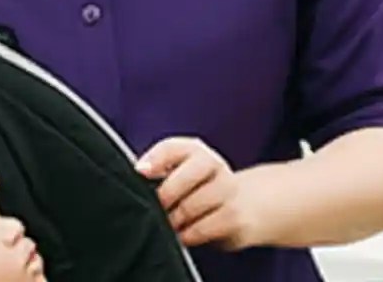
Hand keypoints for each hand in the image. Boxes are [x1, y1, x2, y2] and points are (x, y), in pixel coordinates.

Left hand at [135, 137, 261, 250]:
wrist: (245, 205)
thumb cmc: (199, 190)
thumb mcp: (180, 174)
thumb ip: (158, 171)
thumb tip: (137, 177)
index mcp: (194, 150)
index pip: (172, 148)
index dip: (154, 159)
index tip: (139, 172)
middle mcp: (214, 164)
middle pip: (184, 178)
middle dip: (164, 196)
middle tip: (155, 209)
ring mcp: (227, 189)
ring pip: (191, 206)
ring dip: (174, 220)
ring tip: (168, 224)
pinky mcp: (235, 216)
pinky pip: (202, 229)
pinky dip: (187, 235)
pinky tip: (182, 234)